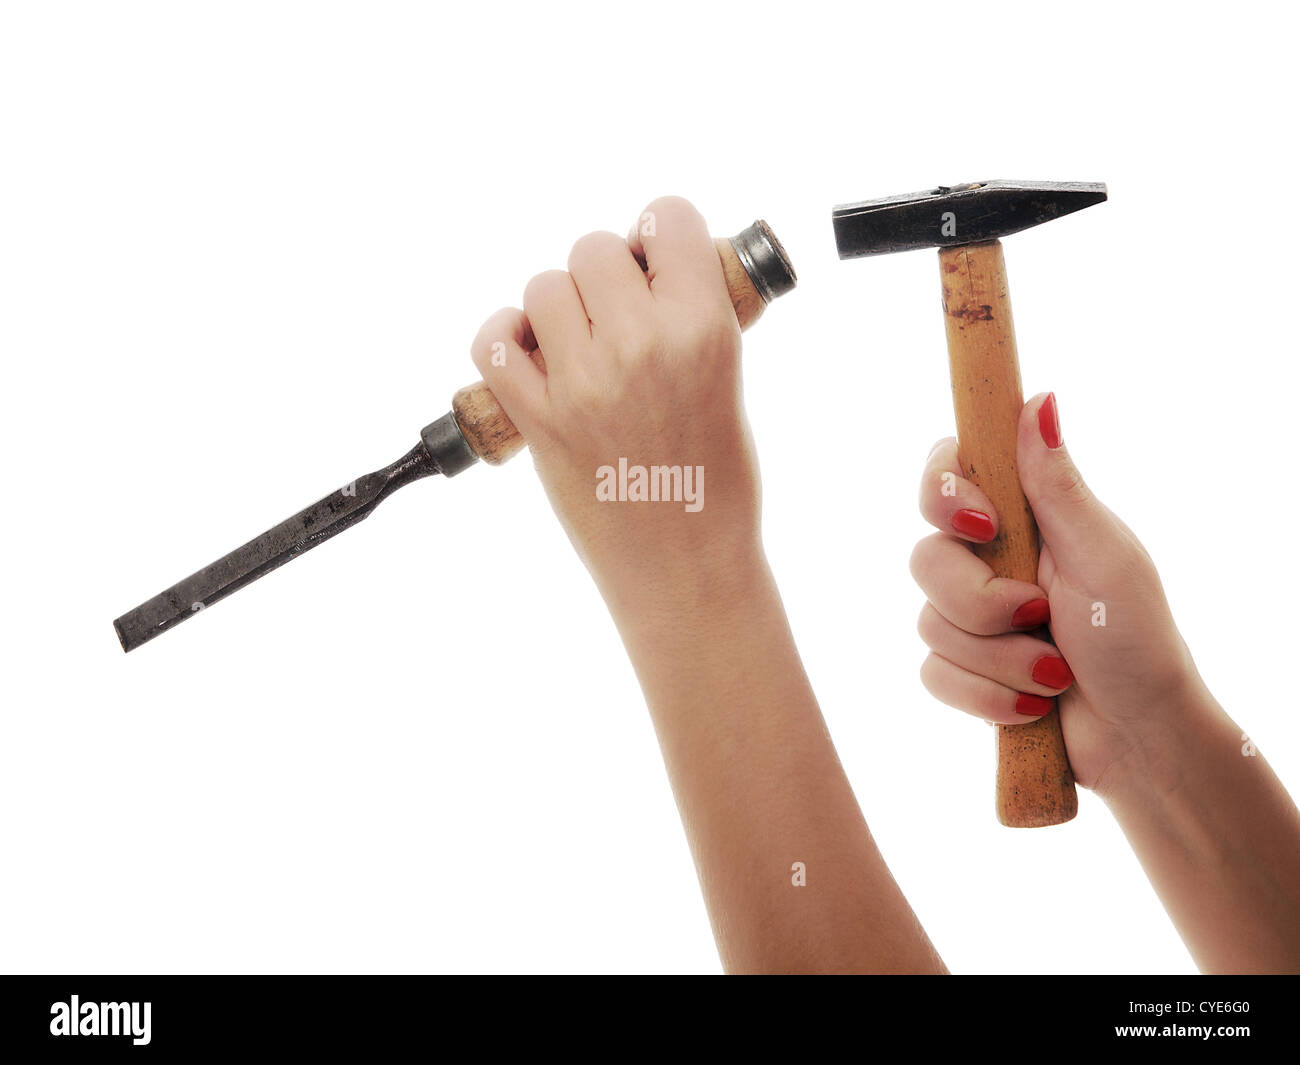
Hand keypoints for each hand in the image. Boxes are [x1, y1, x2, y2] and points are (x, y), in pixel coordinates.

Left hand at [470, 196, 762, 610]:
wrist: (688, 567)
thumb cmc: (717, 482)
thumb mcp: (728, 382)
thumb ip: (689, 319)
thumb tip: (644, 270)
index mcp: (704, 328)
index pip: (668, 217)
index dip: (658, 232)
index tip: (655, 260)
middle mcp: (641, 344)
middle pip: (593, 247)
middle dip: (602, 274)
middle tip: (614, 315)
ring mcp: (584, 383)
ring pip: (542, 287)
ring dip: (555, 309)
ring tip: (575, 346)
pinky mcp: (539, 421)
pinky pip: (493, 342)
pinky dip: (503, 340)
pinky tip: (528, 356)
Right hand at [910, 392, 1209, 791]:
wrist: (1141, 737)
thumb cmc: (1137, 638)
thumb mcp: (1101, 553)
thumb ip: (1055, 483)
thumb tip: (1039, 397)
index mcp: (1025, 519)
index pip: (946, 473)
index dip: (944, 494)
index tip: (985, 525)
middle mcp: (991, 560)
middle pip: (926, 557)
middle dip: (979, 601)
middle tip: (1037, 614)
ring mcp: (974, 616)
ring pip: (928, 622)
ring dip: (998, 658)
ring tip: (1054, 676)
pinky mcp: (964, 669)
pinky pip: (932, 673)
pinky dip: (983, 695)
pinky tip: (1030, 706)